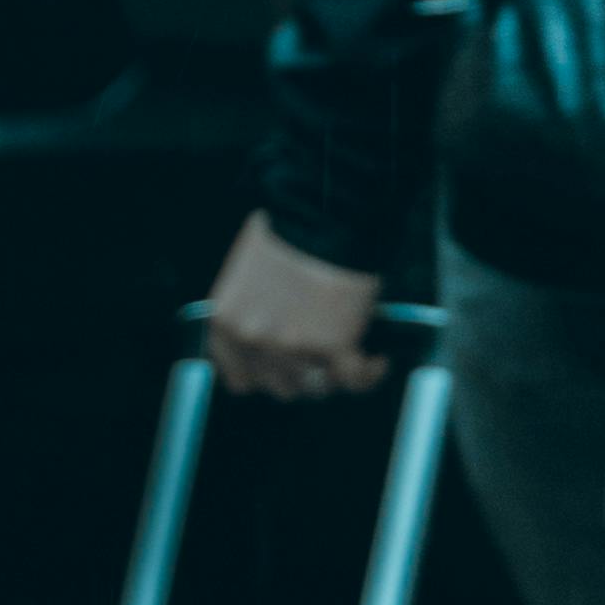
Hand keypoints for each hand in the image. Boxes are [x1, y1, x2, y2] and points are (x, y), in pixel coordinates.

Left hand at [203, 214, 388, 401]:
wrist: (325, 217)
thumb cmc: (288, 234)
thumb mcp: (247, 275)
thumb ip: (252, 313)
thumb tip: (272, 337)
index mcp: (227, 324)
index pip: (242, 380)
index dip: (268, 375)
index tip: (285, 369)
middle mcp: (255, 341)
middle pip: (282, 387)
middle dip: (302, 375)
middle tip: (321, 359)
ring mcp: (294, 347)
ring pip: (318, 387)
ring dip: (334, 375)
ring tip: (351, 357)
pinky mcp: (334, 347)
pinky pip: (354, 379)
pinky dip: (369, 372)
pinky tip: (376, 361)